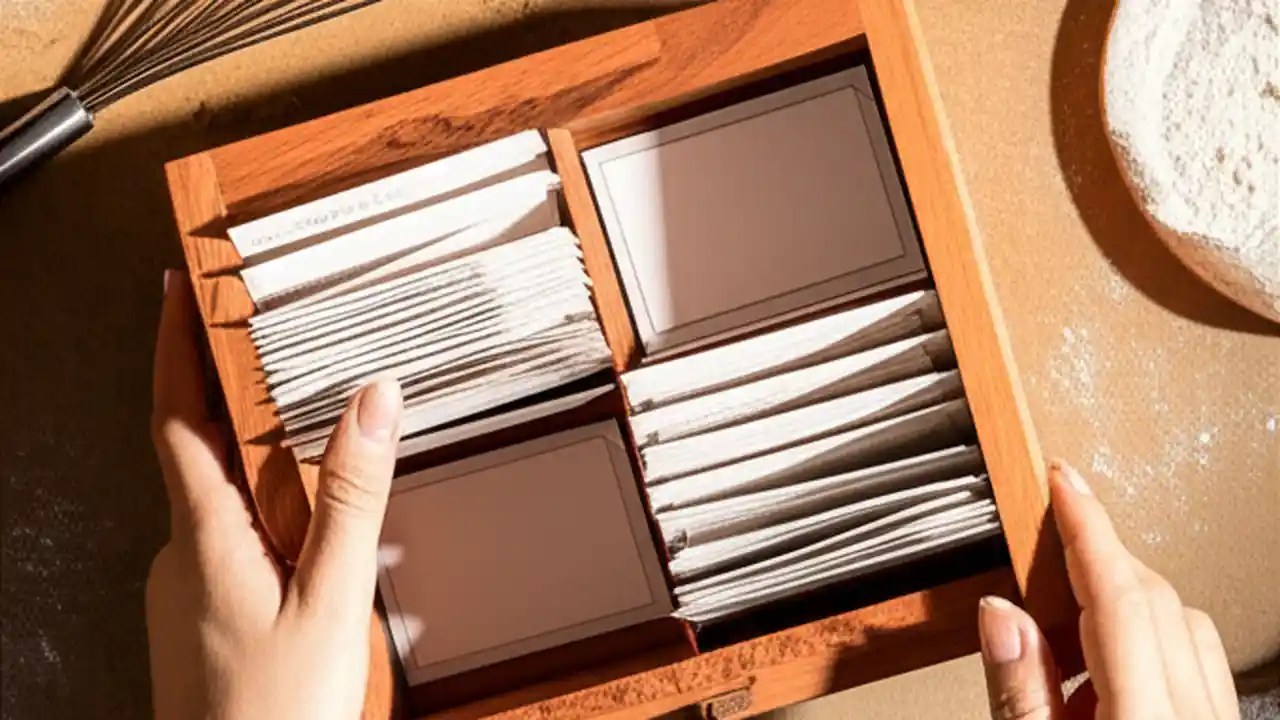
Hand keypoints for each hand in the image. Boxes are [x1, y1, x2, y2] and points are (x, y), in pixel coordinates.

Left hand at [146, 271, 403, 719]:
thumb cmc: (276, 713)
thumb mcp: (331, 598)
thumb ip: (351, 497)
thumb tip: (372, 402)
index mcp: (204, 537)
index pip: (175, 418)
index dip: (173, 348)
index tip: (175, 291)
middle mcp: (182, 555)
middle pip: (199, 449)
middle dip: (231, 391)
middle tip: (267, 342)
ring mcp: (187, 588)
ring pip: (221, 497)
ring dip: (258, 458)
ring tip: (316, 441)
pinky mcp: (204, 616)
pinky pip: (231, 538)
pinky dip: (265, 511)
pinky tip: (310, 533)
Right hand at [977, 460, 1237, 718]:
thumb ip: (1020, 690)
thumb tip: (1000, 612)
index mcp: (1145, 718)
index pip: (1118, 595)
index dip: (1086, 528)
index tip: (1063, 481)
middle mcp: (1193, 715)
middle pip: (1154, 598)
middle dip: (1096, 557)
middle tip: (1043, 538)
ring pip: (1185, 622)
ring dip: (1126, 598)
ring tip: (1064, 618)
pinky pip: (1200, 660)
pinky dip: (1154, 637)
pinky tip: (1105, 664)